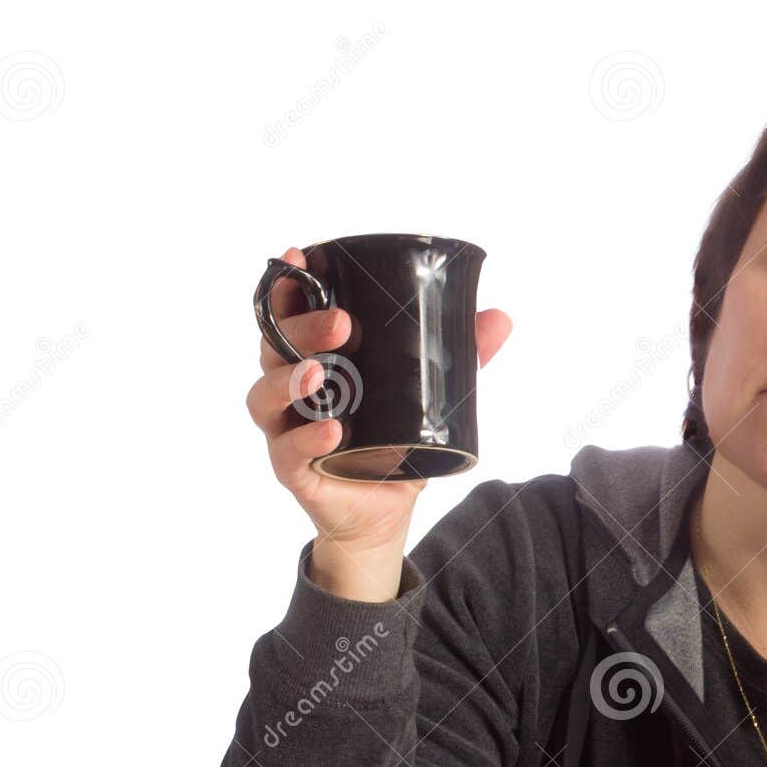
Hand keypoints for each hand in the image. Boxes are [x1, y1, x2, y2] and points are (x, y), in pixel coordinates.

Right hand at [245, 246, 511, 559]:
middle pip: (275, 348)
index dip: (287, 285)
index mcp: (314, 360)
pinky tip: (332, 431)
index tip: (300, 253)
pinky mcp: (294, 470)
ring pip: (266, 396)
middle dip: (302, 328)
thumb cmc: (396, 443)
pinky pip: (287, 451)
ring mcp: (286, 430)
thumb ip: (461, 359)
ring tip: (320, 372)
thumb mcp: (430, 396)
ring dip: (290, 381)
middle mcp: (290, 390)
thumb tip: (500, 318)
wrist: (387, 512)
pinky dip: (306, 439)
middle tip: (343, 323)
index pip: (289, 315)